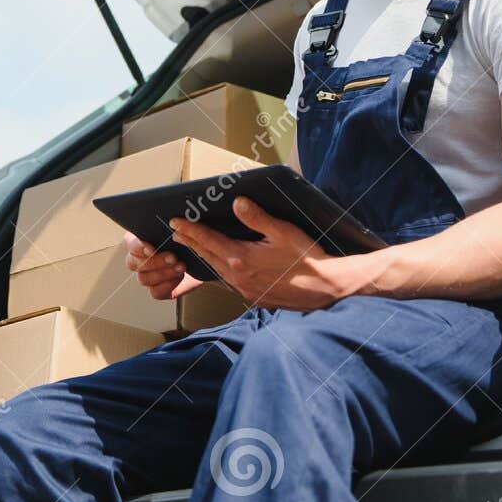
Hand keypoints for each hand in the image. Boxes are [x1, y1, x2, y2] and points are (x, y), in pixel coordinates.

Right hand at [122, 231, 203, 300]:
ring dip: (163, 273)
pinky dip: (167, 286)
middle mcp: (139, 259)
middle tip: (173, 257)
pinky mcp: (157, 289)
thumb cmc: (188, 239)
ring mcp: (147, 276)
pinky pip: (155, 292)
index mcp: (139, 240)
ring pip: (143, 278)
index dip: (138, 247)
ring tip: (181, 266)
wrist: (203, 257)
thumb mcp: (181, 229)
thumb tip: (172, 223)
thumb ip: (172, 227)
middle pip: (134, 263)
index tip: (151, 249)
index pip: (129, 243)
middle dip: (155, 261)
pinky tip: (178, 278)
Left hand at [167, 196, 349, 310]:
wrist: (325, 290)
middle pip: (208, 256)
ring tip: (194, 247)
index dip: (191, 229)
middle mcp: (238, 277)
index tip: (175, 221)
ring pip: (217, 271)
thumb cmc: (307, 258)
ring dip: (204, 257)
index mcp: (242, 258)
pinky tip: (220, 267)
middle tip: (177, 232)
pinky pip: (229, 282)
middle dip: (192, 243)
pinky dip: (219, 271)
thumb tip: (237, 203)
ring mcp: (245, 290)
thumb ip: (258, 217)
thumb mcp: (284, 232)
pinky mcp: (255, 298)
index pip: (208, 240)